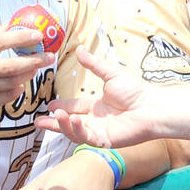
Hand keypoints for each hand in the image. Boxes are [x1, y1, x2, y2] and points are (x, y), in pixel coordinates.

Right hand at [0, 30, 53, 123]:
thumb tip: (15, 20)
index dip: (21, 37)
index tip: (39, 35)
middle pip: (10, 66)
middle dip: (34, 61)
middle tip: (50, 56)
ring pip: (13, 82)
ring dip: (28, 75)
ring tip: (35, 68)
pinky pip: (9, 96)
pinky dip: (18, 88)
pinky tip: (19, 83)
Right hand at [37, 46, 163, 147]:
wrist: (151, 106)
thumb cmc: (136, 91)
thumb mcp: (110, 74)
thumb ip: (93, 64)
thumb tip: (79, 49)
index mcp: (97, 106)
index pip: (74, 107)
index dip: (61, 107)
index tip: (48, 105)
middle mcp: (96, 120)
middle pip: (69, 123)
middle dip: (53, 123)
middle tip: (38, 121)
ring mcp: (100, 131)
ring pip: (75, 132)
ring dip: (62, 125)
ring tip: (54, 116)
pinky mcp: (105, 140)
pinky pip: (86, 138)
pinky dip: (77, 130)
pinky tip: (73, 120)